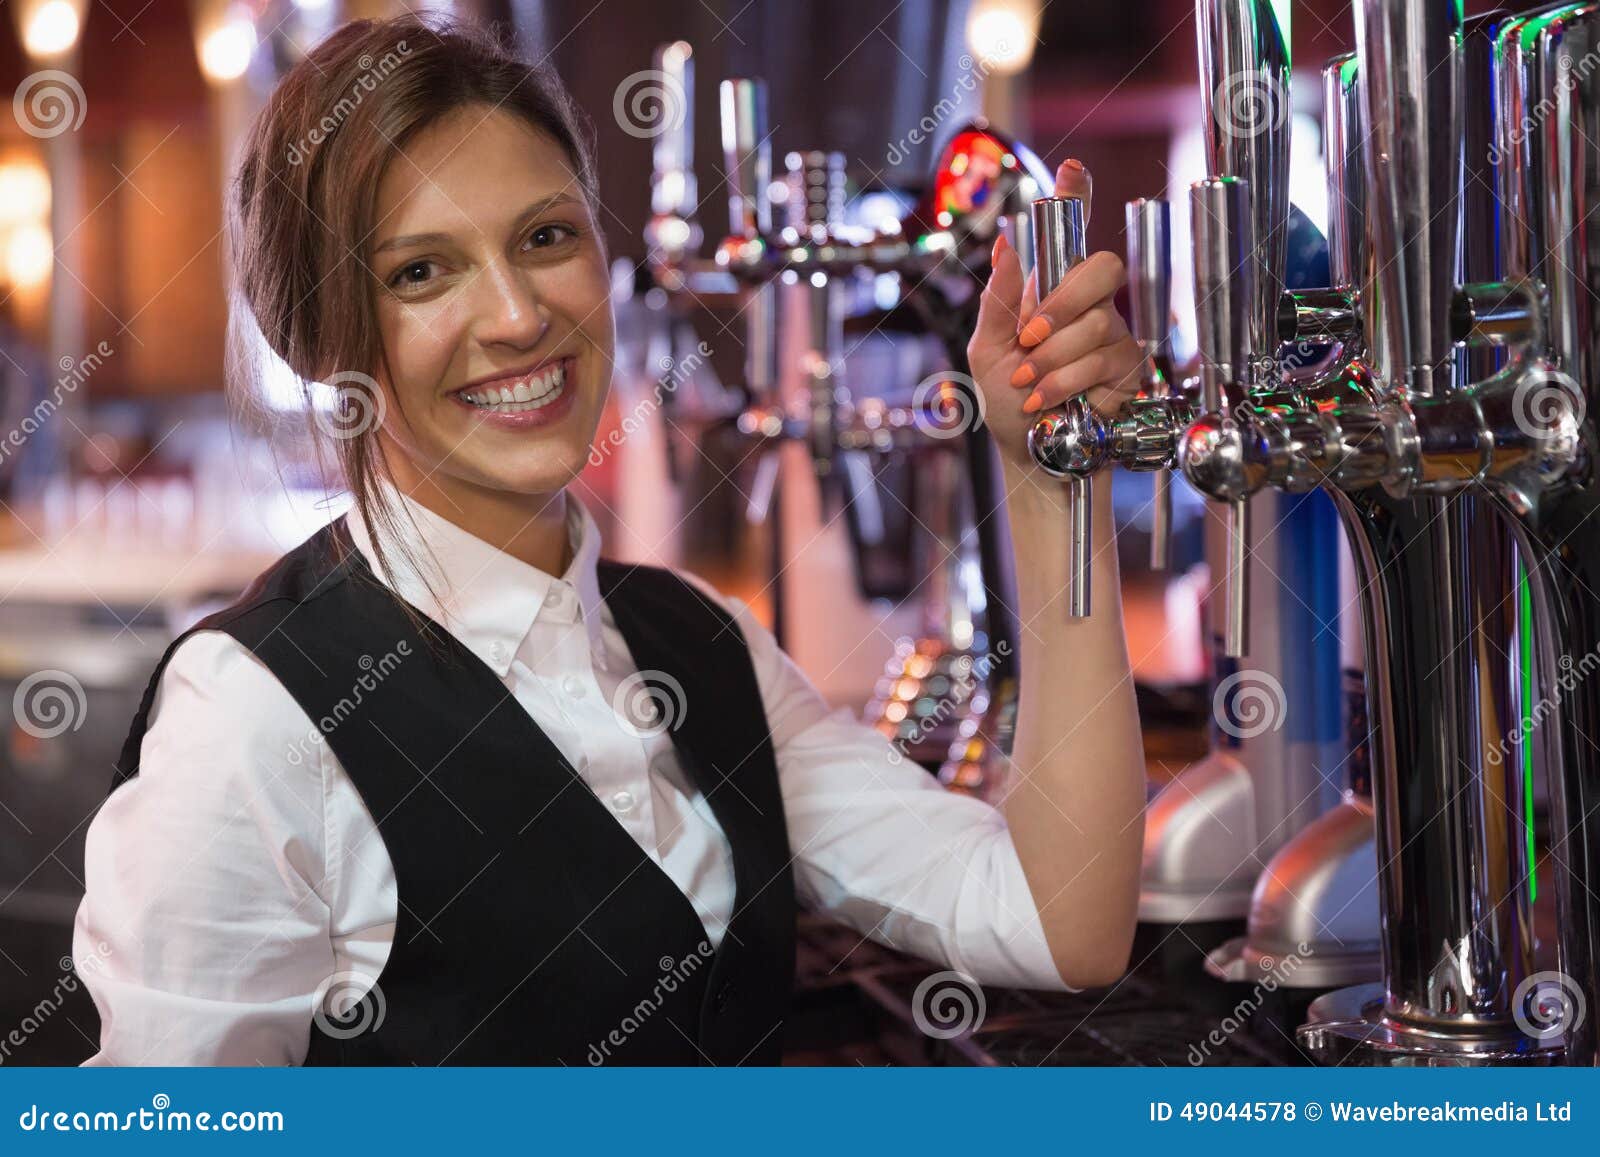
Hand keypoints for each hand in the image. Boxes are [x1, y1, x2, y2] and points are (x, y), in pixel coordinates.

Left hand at [966, 159, 1145, 469]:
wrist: (1027, 450)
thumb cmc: (1007, 399)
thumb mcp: (985, 350)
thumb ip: (996, 301)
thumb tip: (1005, 245)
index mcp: (1050, 289)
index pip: (1069, 233)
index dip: (1075, 196)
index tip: (1072, 167)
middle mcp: (1087, 304)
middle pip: (1102, 267)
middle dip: (1061, 303)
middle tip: (1029, 337)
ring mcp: (1112, 333)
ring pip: (1096, 322)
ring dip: (1052, 358)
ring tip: (1029, 382)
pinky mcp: (1127, 369)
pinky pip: (1103, 360)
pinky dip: (1065, 381)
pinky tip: (1046, 399)